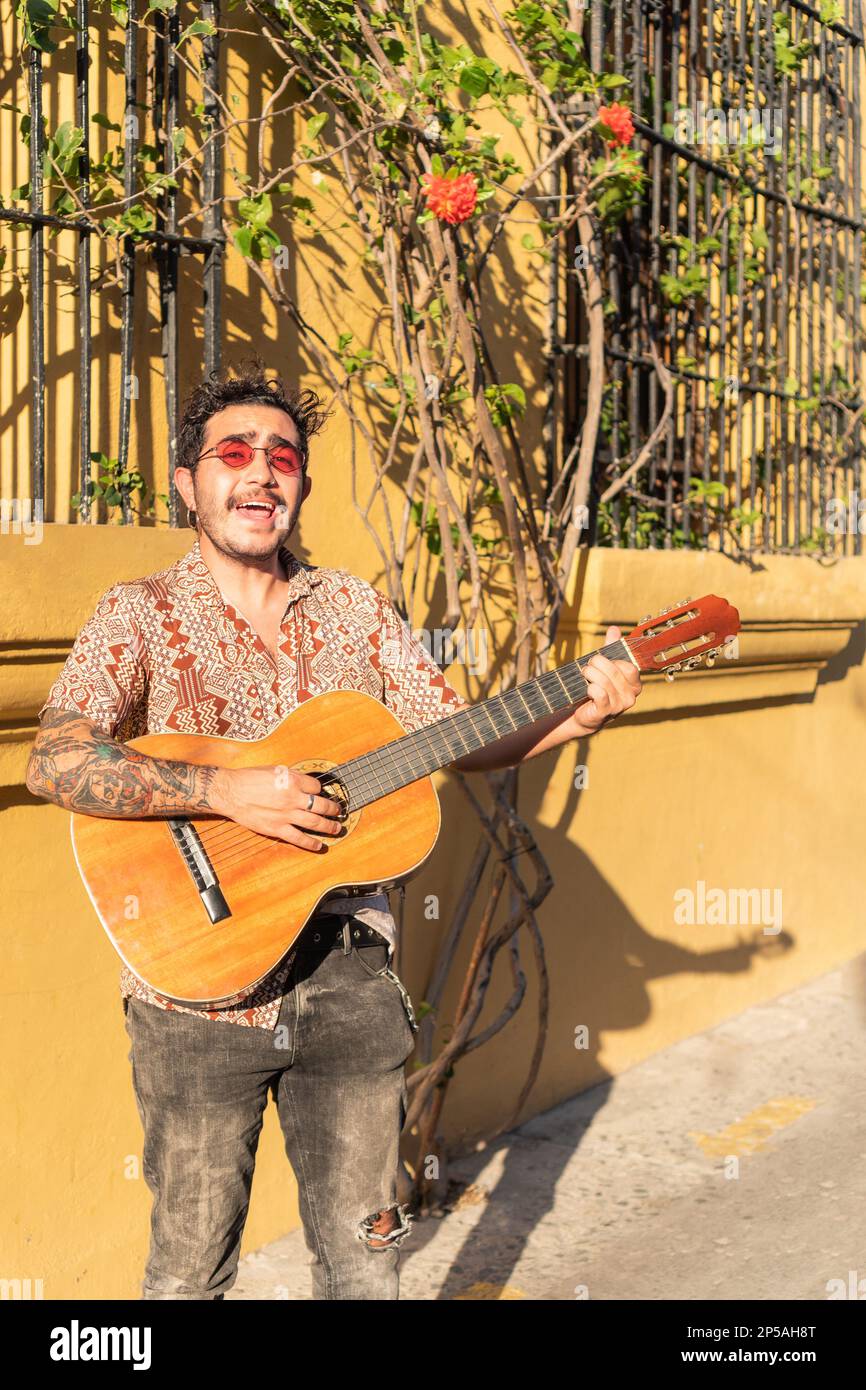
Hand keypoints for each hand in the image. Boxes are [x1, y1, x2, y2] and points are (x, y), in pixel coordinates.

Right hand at [211, 765, 345, 851]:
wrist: (231, 792)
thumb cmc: (249, 778)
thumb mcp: (274, 770)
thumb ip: (291, 777)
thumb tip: (302, 782)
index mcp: (293, 780)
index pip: (316, 786)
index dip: (319, 789)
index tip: (319, 793)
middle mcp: (293, 798)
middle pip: (322, 805)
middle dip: (333, 809)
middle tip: (338, 811)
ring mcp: (287, 815)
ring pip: (315, 822)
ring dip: (329, 826)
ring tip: (336, 828)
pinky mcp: (277, 828)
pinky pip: (299, 838)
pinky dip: (311, 843)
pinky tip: (319, 845)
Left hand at [567, 625, 641, 735]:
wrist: (583, 712)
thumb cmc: (596, 687)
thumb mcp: (604, 666)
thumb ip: (611, 648)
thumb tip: (614, 629)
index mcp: (635, 684)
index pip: (629, 666)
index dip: (612, 660)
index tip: (601, 660)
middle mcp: (631, 696)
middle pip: (615, 671)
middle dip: (597, 664)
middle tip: (588, 666)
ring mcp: (619, 706)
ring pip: (604, 682)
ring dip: (590, 674)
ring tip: (584, 675)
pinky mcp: (606, 712)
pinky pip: (599, 693)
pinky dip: (589, 688)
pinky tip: (587, 690)